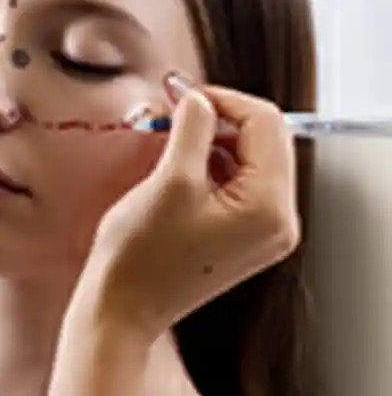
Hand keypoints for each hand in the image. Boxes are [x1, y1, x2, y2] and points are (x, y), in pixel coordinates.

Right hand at [78, 73, 300, 338]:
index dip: (223, 100)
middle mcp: (278, 222)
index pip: (267, 124)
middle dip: (219, 119)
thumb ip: (193, 128)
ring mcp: (263, 232)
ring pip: (251, 159)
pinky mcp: (242, 236)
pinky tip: (178, 168)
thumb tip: (199, 97)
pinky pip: (239, 183)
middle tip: (174, 110)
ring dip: (212, 140)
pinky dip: (210, 164)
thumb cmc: (140, 256)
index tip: (182, 94)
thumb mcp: (169, 179)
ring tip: (170, 141)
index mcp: (270, 208)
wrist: (122, 307)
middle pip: (265, 140)